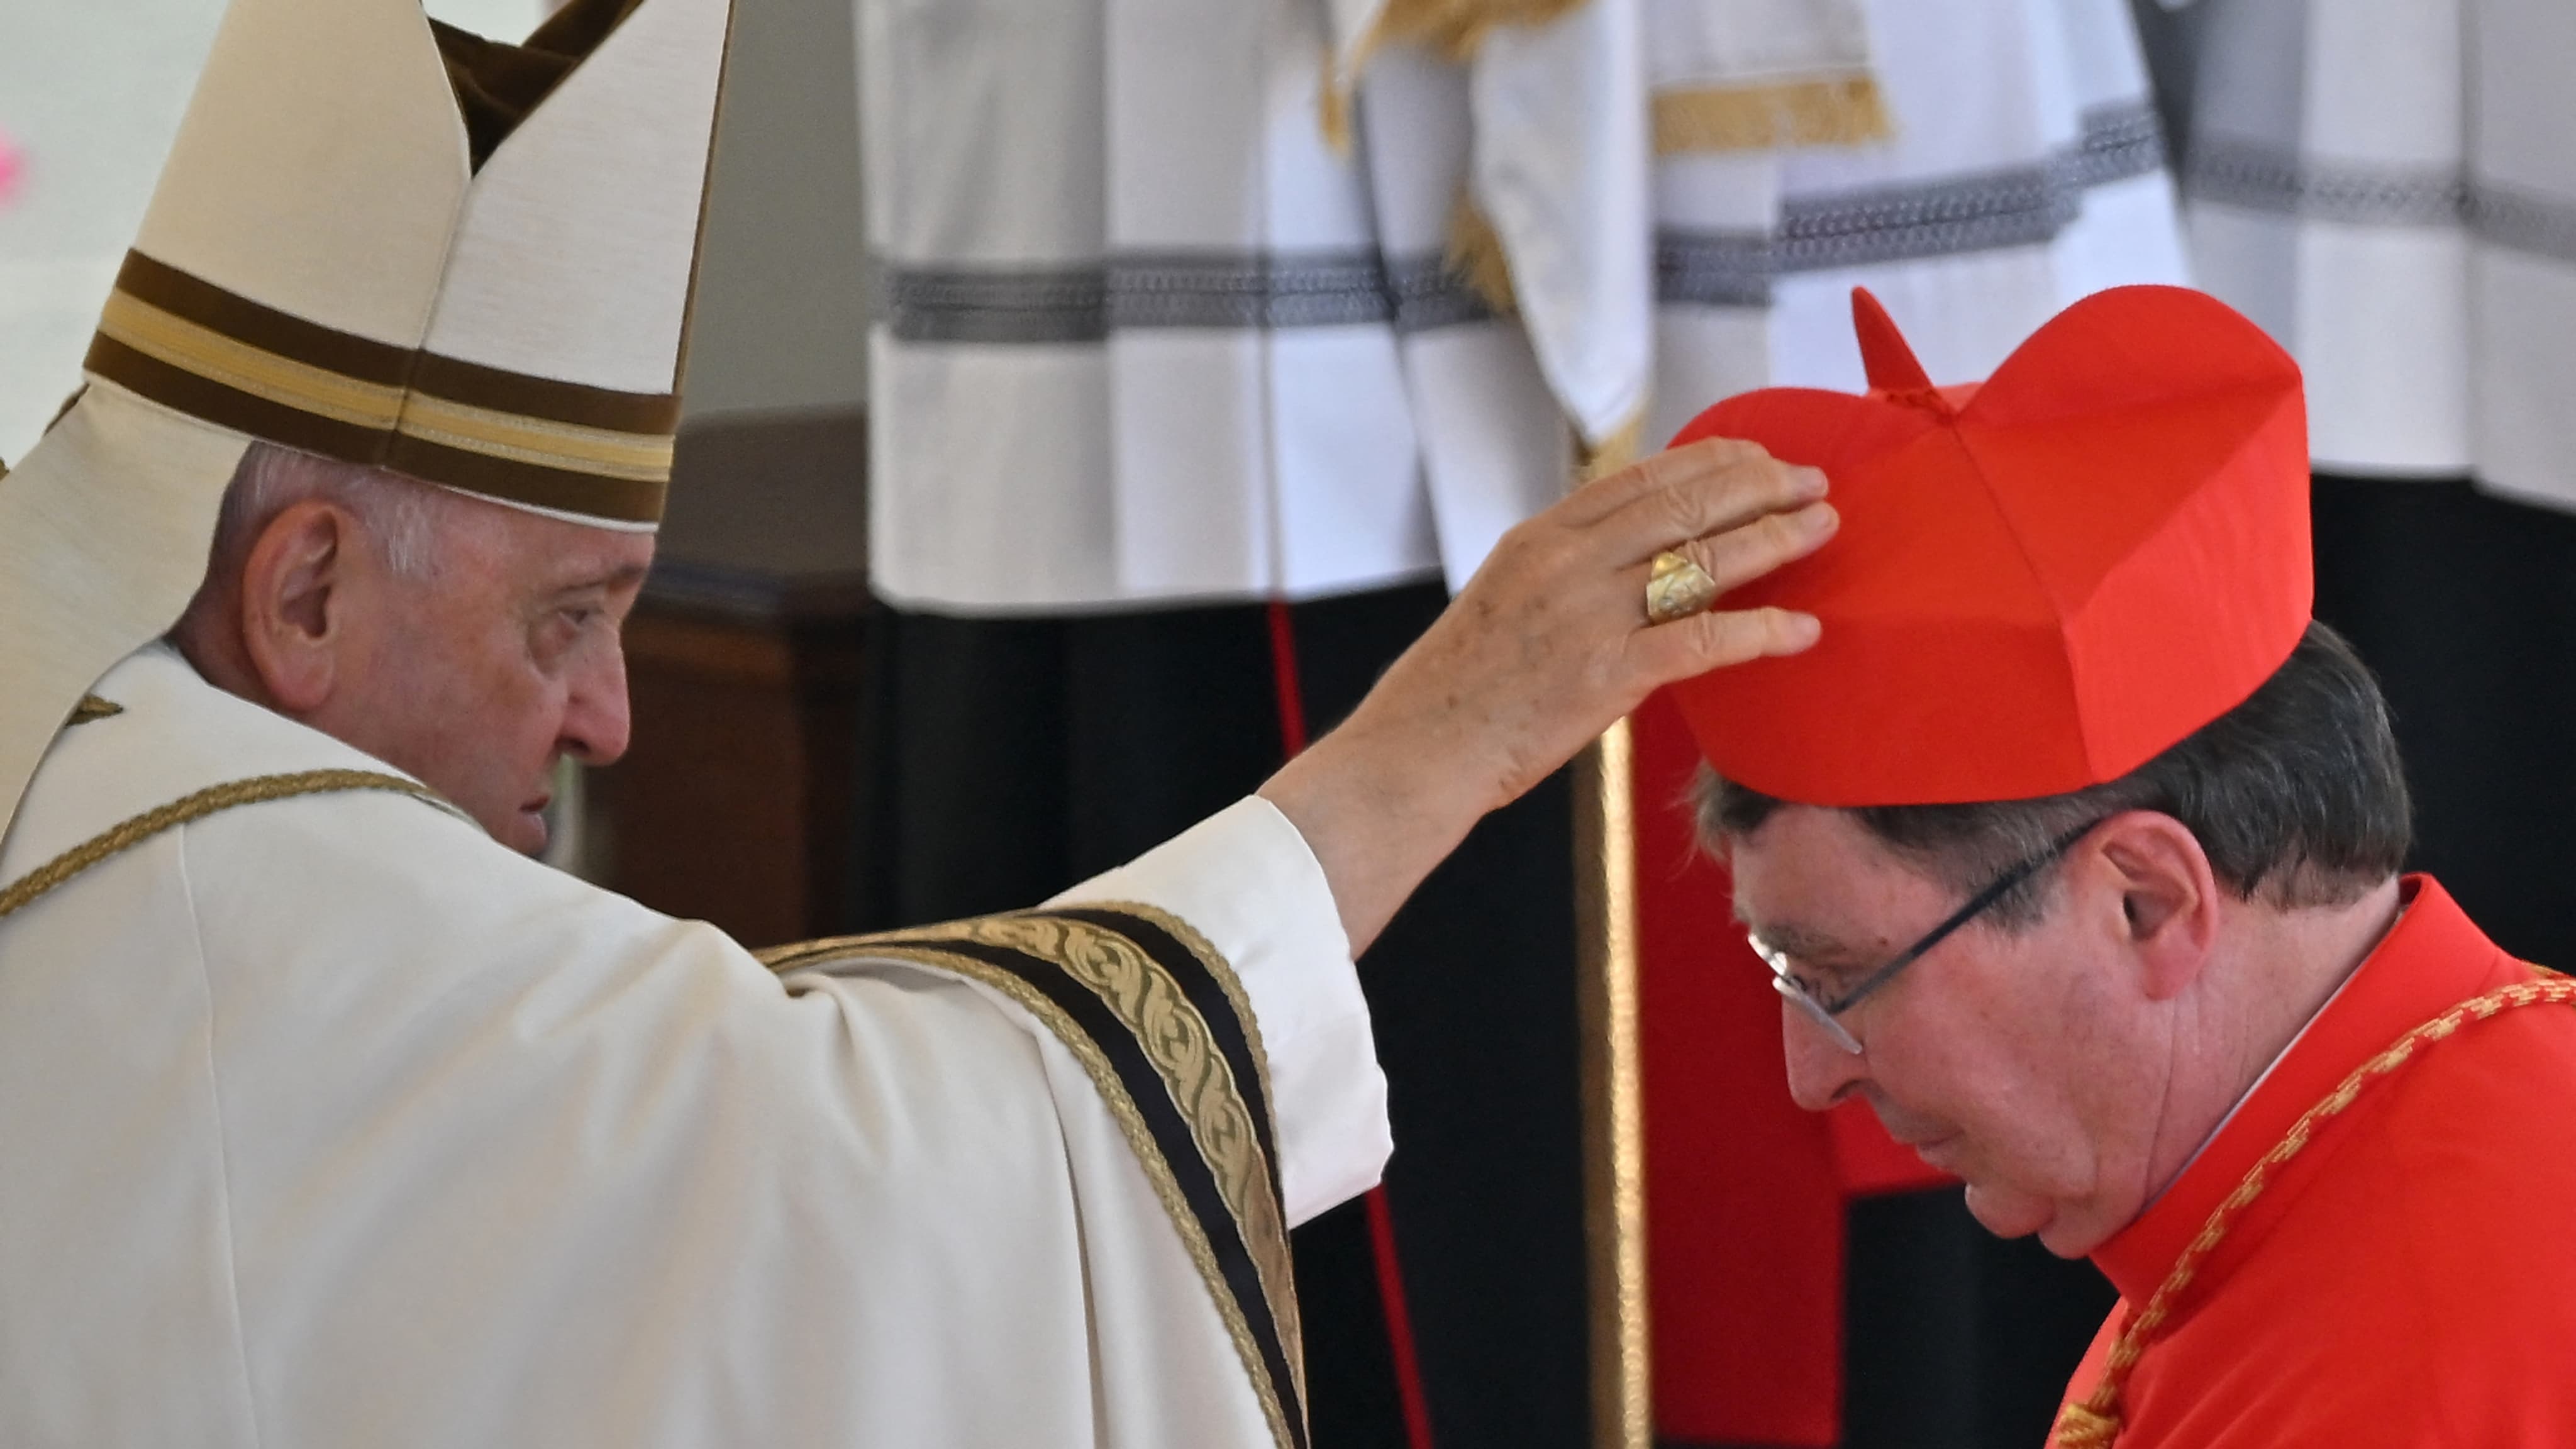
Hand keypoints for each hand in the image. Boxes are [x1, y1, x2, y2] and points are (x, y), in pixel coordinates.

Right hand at [1259, 436, 1836, 951]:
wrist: (1416, 751)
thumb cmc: (1457, 693)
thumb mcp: (1503, 601)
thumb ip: (1563, 574)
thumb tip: (1628, 565)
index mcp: (1538, 537)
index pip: (1641, 478)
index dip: (1710, 459)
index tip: (1757, 454)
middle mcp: (1566, 560)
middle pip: (1684, 504)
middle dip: (1759, 485)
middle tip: (1814, 479)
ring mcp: (1587, 614)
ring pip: (1704, 559)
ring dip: (1776, 539)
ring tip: (1824, 527)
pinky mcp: (1606, 673)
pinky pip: (1704, 640)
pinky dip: (1762, 631)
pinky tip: (1803, 629)